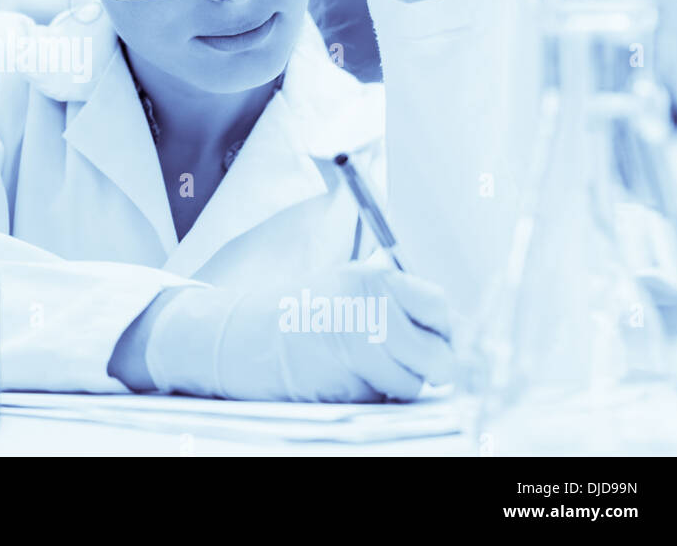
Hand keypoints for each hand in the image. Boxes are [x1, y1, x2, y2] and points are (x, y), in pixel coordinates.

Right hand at [145, 255, 453, 401]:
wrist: (234, 337)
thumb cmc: (286, 318)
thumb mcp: (341, 290)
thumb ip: (388, 303)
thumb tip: (443, 333)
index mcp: (372, 278)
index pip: (441, 307)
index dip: (440, 333)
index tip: (430, 344)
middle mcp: (374, 303)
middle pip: (439, 354)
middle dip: (424, 369)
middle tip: (397, 367)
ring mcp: (364, 338)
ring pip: (415, 383)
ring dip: (395, 386)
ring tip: (359, 371)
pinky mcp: (350, 371)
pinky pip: (386, 398)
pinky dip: (372, 398)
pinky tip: (344, 381)